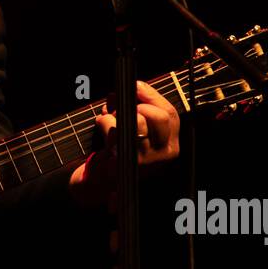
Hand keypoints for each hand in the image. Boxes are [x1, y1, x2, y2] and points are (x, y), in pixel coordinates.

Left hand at [69, 80, 179, 209]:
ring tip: (105, 117)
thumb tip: (124, 90)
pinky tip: (101, 126)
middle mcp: (163, 156)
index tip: (135, 84)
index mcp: (169, 145)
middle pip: (159, 118)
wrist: (97, 184)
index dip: (152, 96)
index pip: (170, 115)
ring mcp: (146, 163)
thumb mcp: (131, 130)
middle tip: (117, 106)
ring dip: (115, 115)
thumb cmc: (116, 153)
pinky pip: (117, 133)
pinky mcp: (126, 166)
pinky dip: (105, 123)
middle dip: (135, 105)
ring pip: (137, 123)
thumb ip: (132, 109)